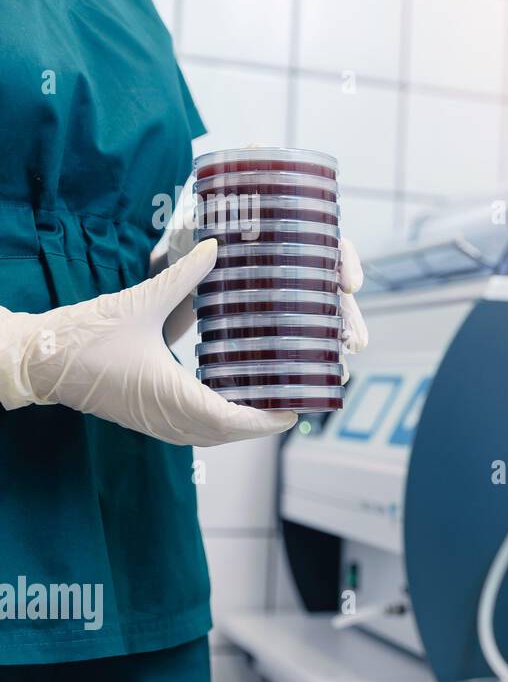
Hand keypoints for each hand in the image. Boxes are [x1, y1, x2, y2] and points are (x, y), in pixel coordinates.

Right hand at [0, 240, 297, 446]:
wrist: (38, 359)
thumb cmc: (85, 335)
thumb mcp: (141, 302)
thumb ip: (183, 277)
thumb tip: (215, 247)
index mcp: (171, 397)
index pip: (232, 420)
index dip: (267, 419)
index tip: (294, 410)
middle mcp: (168, 418)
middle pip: (229, 433)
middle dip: (262, 421)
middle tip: (293, 401)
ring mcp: (156, 423)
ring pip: (211, 435)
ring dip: (241, 425)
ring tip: (270, 402)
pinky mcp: (147, 419)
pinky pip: (193, 429)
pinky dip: (218, 421)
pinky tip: (233, 401)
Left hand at [151, 178, 368, 359]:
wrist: (164, 271)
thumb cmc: (190, 238)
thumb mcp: (205, 215)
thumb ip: (233, 185)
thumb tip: (258, 143)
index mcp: (290, 239)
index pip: (331, 246)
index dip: (346, 263)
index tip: (348, 285)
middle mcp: (296, 267)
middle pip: (335, 289)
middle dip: (351, 315)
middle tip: (355, 341)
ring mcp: (288, 295)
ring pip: (328, 316)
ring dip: (344, 337)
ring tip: (349, 357)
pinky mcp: (274, 321)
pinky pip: (307, 338)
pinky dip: (321, 355)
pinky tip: (331, 371)